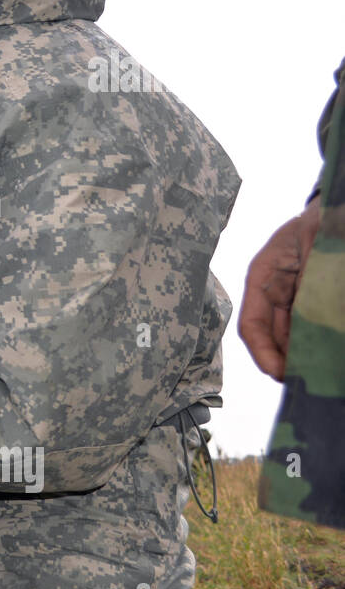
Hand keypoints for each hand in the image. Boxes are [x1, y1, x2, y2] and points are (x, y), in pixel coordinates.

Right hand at [238, 196, 321, 380]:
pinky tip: (327, 352)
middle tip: (307, 381)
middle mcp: (273, 291)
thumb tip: (311, 316)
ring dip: (302, 355)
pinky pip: (309, 327)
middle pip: (271, 337)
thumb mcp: (316, 244)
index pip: (252, 324)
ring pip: (291, 337)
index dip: (263, 353)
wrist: (341, 206)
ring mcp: (293, 296)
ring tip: (319, 372)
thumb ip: (311, 281)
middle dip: (286, 362)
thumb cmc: (326, 218)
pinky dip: (316, 343)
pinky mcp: (312, 300)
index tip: (281, 373)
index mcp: (262, 276)